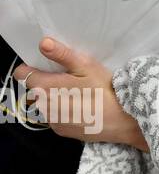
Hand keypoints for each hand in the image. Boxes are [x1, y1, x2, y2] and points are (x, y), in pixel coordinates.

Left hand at [15, 38, 147, 150]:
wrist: (121, 119)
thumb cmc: (103, 89)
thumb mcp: (86, 66)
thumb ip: (62, 54)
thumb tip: (43, 43)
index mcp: (44, 87)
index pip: (22, 74)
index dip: (32, 68)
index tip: (48, 67)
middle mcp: (42, 105)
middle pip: (35, 90)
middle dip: (47, 84)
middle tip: (70, 80)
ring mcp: (51, 120)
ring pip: (44, 104)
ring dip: (54, 99)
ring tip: (77, 96)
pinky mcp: (60, 131)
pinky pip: (54, 118)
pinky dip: (63, 112)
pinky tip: (81, 110)